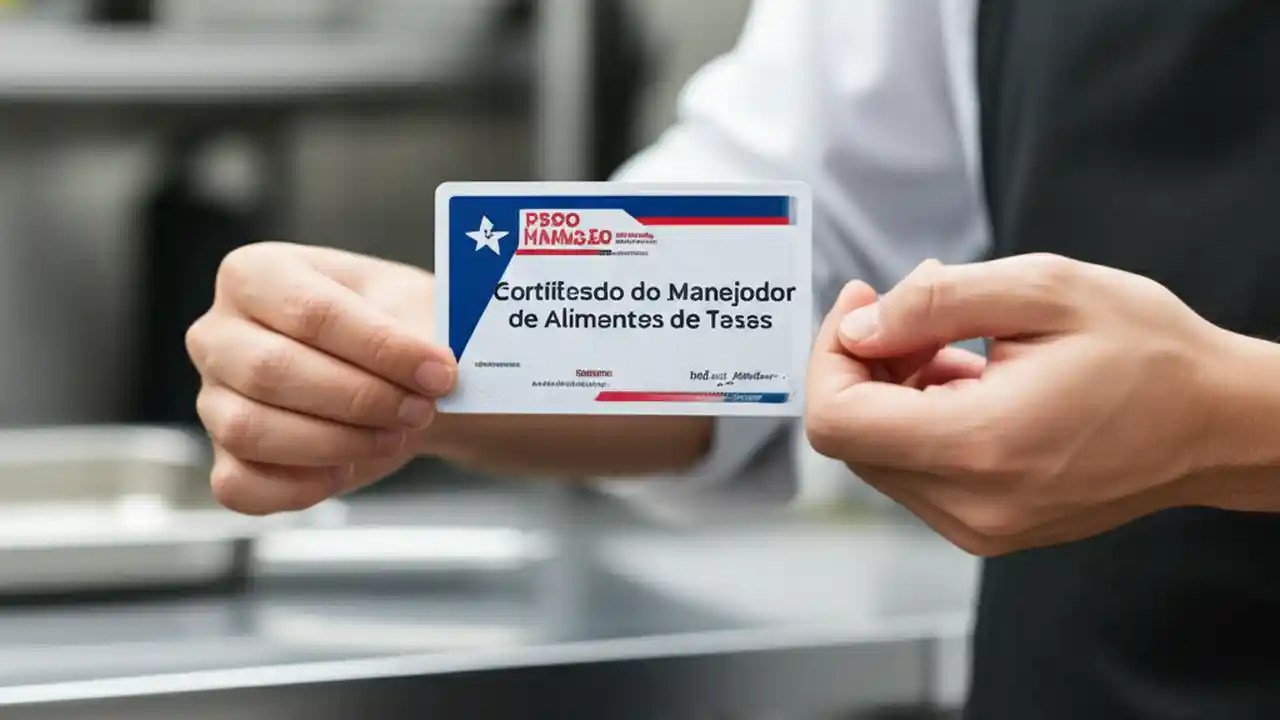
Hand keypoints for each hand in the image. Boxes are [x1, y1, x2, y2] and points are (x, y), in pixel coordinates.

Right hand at [186, 243, 456, 513]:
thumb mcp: (413, 307)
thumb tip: (434, 361)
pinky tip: (346, 468)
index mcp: (256, 274)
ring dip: (337, 442)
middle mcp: (220, 334)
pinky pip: (240, 486)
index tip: (439, 372)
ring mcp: (213, 398)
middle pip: (271, 371)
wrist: (406, 378)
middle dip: (360, 398)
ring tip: (394, 434)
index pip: (309, 311)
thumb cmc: (397, 328)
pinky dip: (299, 487)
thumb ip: (418, 329)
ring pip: (250, 430)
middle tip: (421, 408)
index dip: (380, 347)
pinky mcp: (225, 459)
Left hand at [804, 254, 1226, 555]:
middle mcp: (970, 505)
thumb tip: (857, 327)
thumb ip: (931, 303)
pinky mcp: (989, 529)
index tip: (863, 304)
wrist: (1218, 424)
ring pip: (880, 453)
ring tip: (962, 348)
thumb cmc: (1146, 352)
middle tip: (920, 314)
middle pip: (852, 436)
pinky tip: (974, 383)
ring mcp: (979, 527)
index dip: (830, 354)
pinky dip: (923, 420)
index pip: (835, 420)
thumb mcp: (1041, 289)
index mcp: (978, 446)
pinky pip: (918, 472)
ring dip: (896, 392)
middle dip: (866, 365)